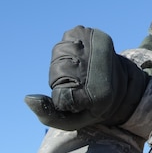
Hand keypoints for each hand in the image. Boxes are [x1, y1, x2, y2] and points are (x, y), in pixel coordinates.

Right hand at [25, 26, 146, 130]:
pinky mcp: (91, 32)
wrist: (124, 86)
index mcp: (98, 95)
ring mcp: (95, 45)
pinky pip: (67, 38)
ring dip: (64, 64)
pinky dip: (70, 47)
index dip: (62, 100)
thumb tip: (27, 98)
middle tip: (80, 84)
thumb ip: (48, 115)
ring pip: (59, 55)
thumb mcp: (71, 120)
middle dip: (61, 81)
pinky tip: (82, 56)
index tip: (77, 101)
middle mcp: (98, 67)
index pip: (61, 95)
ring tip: (81, 70)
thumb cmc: (91, 107)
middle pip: (57, 73)